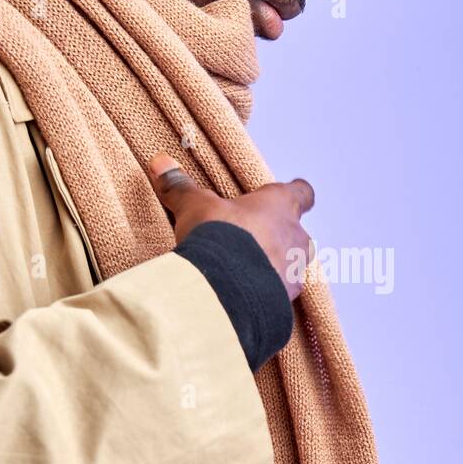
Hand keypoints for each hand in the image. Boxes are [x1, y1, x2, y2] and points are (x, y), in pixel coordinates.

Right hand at [148, 153, 315, 302]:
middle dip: (275, 236)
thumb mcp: (195, 207)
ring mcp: (293, 272)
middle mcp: (295, 238)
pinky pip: (278, 295)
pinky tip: (243, 297)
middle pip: (295, 232)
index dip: (294, 194)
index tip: (286, 196)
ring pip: (289, 265)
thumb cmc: (222, 238)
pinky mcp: (285, 301)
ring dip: (271, 266)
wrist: (227, 291)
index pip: (301, 193)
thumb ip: (181, 188)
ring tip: (242, 271)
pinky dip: (264, 294)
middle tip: (250, 239)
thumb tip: (160, 162)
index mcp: (280, 205)